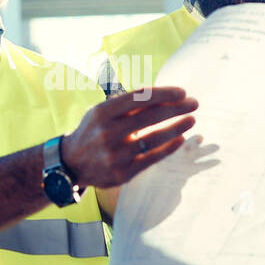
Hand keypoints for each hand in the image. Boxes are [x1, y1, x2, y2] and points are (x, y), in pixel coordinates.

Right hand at [61, 86, 197, 188]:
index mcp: (103, 112)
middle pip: (150, 116)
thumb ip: (127, 105)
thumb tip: (164, 96)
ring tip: (191, 120)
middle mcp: (108, 132)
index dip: (164, 93)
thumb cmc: (93, 131)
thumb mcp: (102, 112)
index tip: (182, 92)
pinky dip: (168, 148)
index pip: (139, 98)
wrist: (70, 164)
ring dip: (177, 127)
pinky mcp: (122, 173)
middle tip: (194, 104)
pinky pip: (151, 158)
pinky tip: (180, 139)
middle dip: (176, 108)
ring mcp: (115, 154)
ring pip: (153, 138)